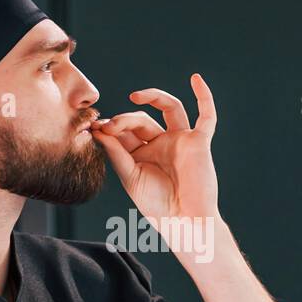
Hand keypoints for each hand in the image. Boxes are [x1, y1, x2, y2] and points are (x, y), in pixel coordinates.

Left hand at [90, 73, 220, 232]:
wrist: (183, 222)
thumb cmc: (157, 206)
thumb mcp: (130, 178)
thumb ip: (117, 153)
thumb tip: (99, 130)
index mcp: (143, 153)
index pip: (126, 130)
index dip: (111, 125)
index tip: (94, 128)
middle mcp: (162, 143)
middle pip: (142, 119)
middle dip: (124, 120)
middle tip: (108, 126)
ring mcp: (182, 141)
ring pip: (169, 108)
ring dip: (153, 98)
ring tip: (134, 97)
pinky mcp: (199, 142)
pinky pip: (206, 116)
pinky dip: (204, 97)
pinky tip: (196, 79)